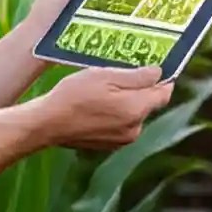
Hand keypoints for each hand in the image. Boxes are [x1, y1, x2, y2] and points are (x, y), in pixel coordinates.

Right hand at [37, 66, 173, 149]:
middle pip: (148, 104)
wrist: (48, 123)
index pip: (164, 93)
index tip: (153, 67)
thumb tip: (159, 73)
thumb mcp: (105, 75)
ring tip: (104, 89)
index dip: (162, 78)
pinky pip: (122, 125)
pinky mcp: (110, 145)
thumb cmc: (74, 95)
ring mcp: (122, 139)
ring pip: (135, 114)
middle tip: (120, 74)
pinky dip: (116, 114)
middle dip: (140, 89)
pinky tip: (97, 105)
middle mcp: (135, 128)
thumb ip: (137, 76)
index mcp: (136, 109)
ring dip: (127, 102)